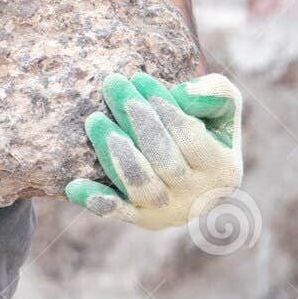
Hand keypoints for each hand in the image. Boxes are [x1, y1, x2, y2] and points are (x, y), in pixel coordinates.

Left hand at [64, 72, 242, 229]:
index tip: (139, 79)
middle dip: (136, 119)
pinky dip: (97, 200)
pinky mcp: (140, 219)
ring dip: (115, 152)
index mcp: (221, 169)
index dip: (164, 108)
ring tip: (95, 119)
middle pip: (163, 159)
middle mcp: (196, 196)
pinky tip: (74, 186)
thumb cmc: (208, 133)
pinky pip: (118, 213)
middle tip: (113, 85)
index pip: (190, 137)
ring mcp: (167, 212)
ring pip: (140, 184)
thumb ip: (216, 93)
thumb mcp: (223, 109)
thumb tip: (183, 94)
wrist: (198, 181)